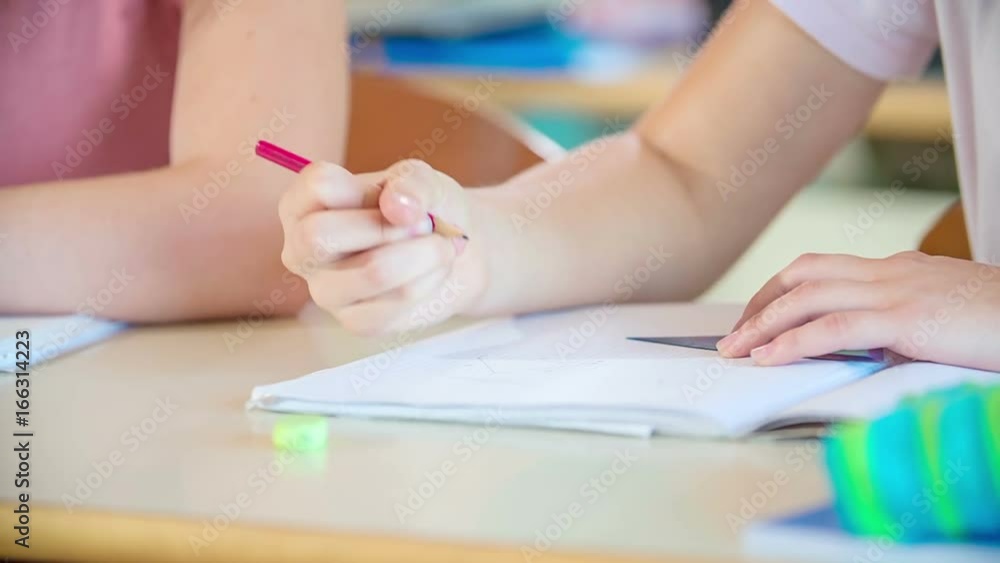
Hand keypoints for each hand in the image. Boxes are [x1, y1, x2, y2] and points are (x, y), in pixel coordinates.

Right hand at [278, 159, 486, 334]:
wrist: (448, 250)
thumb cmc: (421, 208)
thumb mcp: (421, 179)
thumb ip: (411, 181)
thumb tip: (397, 206)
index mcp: (302, 205)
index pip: (317, 186)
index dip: (366, 188)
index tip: (395, 196)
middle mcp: (302, 250)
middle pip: (320, 236)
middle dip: (387, 227)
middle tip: (424, 224)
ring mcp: (324, 291)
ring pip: (371, 272)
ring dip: (423, 255)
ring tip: (439, 246)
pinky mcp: (355, 321)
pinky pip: (396, 301)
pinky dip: (430, 280)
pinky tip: (433, 270)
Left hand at [716, 252, 999, 370]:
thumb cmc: (999, 325)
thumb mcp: (941, 320)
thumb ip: (900, 325)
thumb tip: (864, 347)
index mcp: (898, 270)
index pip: (822, 270)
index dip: (781, 291)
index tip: (757, 316)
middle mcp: (890, 272)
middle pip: (803, 275)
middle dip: (761, 303)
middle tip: (733, 336)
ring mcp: (896, 291)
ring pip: (807, 297)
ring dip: (763, 323)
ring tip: (735, 349)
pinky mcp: (905, 319)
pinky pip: (832, 329)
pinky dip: (793, 342)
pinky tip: (768, 358)